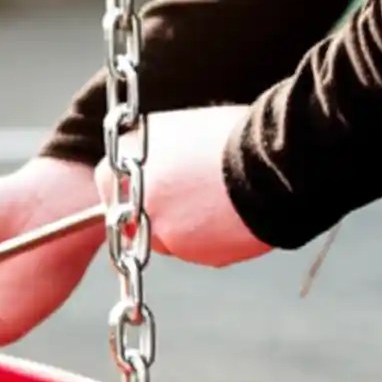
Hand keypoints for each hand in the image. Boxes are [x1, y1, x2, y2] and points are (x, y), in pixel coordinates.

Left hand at [96, 105, 272, 266]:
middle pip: (137, 217)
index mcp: (126, 157)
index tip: (153, 188)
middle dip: (160, 213)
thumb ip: (155, 152)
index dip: (132, 188)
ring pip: (168, 239)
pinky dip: (215, 243)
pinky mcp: (186, 250)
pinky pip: (199, 252)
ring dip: (189, 230)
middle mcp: (134, 195)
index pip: (108, 184)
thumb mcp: (179, 128)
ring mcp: (158, 227)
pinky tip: (236, 218)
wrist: (273, 161)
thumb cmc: (233, 134)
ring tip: (223, 202)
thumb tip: (151, 165)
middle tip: (193, 198)